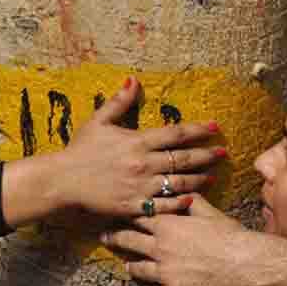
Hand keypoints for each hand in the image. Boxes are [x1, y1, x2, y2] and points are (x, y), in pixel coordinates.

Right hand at [54, 77, 223, 217]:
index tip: (215, 128)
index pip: (176, 133)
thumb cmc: (80, 150)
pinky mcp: (134, 205)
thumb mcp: (98, 121)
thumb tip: (134, 80)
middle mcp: (143, 163)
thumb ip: (119, 101)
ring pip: (178, 183)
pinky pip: (163, 205)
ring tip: (212, 176)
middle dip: (206, 155)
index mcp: (137, 141)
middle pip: (183, 158)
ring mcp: (140, 186)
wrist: (63, 180)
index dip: (199, 129)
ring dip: (199, 179)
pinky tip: (191, 199)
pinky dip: (179, 203)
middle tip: (223, 153)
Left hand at [103, 193, 261, 285]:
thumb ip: (190, 200)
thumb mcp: (207, 211)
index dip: (125, 213)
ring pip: (137, 268)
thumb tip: (182, 188)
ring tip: (126, 264)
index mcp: (166, 225)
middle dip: (114, 237)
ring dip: (130, 265)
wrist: (242, 263)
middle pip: (128, 240)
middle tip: (104, 237)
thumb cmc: (227, 234)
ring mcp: (164, 272)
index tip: (114, 210)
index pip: (137, 216)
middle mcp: (159, 248)